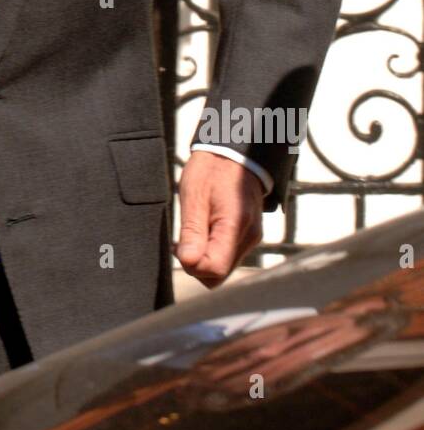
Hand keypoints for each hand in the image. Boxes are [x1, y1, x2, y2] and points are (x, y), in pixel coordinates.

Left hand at [174, 152, 262, 287]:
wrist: (233, 155)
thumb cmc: (211, 171)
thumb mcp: (194, 196)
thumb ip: (192, 232)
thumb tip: (188, 263)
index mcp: (236, 225)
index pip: (215, 269)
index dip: (192, 264)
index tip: (179, 246)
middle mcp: (249, 237)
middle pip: (218, 274)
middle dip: (196, 264)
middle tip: (181, 241)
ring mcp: (251, 238)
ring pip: (222, 269)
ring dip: (202, 258)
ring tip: (192, 232)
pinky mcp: (248, 237)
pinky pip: (227, 257)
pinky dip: (211, 251)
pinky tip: (202, 232)